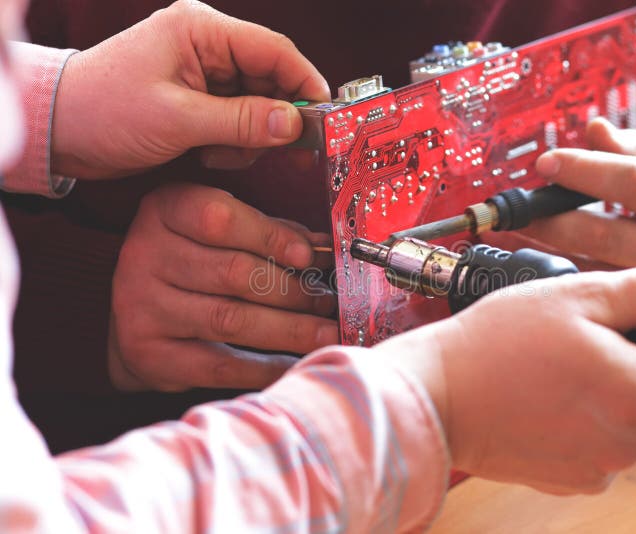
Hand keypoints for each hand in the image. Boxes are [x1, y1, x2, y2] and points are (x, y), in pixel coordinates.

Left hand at [51, 0, 328, 177]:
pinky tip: (208, 151)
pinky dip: (234, 142)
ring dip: (251, 136)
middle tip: (282, 150)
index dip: (305, 84)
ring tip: (219, 151)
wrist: (62, 129)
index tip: (323, 119)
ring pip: (259, 104)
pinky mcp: (200, 98)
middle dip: (276, 118)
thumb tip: (294, 124)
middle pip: (272, 79)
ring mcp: (205, 72)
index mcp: (202, 30)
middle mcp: (208, 45)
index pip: (275, 50)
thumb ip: (243, 122)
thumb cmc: (105, 110)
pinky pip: (239, 119)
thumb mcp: (179, 119)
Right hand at [109, 183, 338, 390]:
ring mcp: (141, 306)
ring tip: (326, 332)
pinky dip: (264, 367)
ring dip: (289, 329)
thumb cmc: (195, 262)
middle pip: (233, 273)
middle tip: (330, 302)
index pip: (219, 218)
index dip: (270, 237)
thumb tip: (325, 249)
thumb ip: (270, 233)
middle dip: (292, 290)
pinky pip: (219, 364)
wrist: (137, 312)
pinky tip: (296, 363)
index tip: (309, 257)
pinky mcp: (149, 354)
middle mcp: (145, 254)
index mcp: (165, 210)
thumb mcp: (224, 230)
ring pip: (230, 319)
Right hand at [381, 265, 635, 494]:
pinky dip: (583, 425)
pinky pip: (597, 452)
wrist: (435, 395)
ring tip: (563, 368)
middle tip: (597, 347)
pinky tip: (546, 397)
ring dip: (612, 402)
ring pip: (631, 433)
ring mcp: (593, 468)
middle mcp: (623, 444)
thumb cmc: (497, 341)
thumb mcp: (578, 296)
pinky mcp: (565, 481)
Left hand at [518, 118, 635, 331]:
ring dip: (546, 252)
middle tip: (515, 210)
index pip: (634, 182)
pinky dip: (563, 277)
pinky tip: (534, 262)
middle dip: (550, 221)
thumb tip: (593, 131)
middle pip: (604, 234)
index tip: (545, 163)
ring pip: (594, 272)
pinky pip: (600, 297)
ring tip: (511, 233)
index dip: (585, 172)